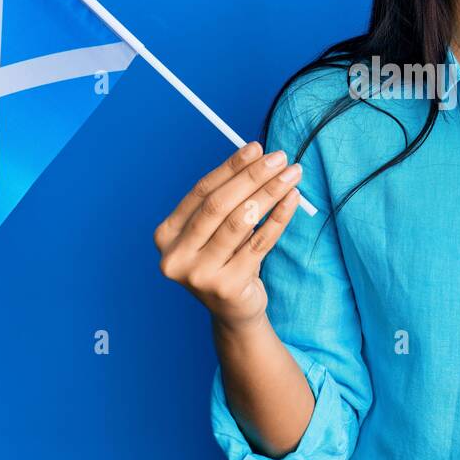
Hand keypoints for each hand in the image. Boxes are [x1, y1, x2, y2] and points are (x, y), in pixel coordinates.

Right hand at [154, 142, 303, 327]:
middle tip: (280, 158)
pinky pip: (260, 244)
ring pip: (241, 222)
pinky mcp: (227, 287)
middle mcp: (176, 256)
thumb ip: (227, 197)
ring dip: (270, 193)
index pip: (201, 191)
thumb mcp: (217, 230)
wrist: (234, 311)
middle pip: (219, 205)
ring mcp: (200, 275)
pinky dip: (279, 217)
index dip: (230, 167)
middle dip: (253, 177)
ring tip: (292, 174)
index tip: (256, 148)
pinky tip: (293, 199)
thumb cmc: (227, 259)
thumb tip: (257, 154)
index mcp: (166, 235)